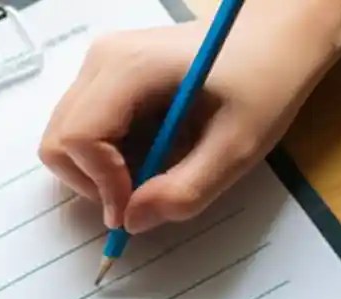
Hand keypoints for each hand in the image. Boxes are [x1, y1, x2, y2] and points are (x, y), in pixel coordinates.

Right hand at [39, 3, 340, 233]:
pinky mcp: (107, 77)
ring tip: (154, 170)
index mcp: (128, 67)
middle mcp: (101, 61)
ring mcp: (100, 66)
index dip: (100, 184)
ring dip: (101, 173)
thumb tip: (132, 222)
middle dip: (93, 183)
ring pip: (66, 140)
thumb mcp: (239, 145)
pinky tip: (153, 151)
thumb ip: (185, 190)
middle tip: (141, 196)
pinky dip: (109, 158)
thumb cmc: (268, 78)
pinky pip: (85, 131)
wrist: (281, 34)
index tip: (136, 207)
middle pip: (59, 142)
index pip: (76, 139)